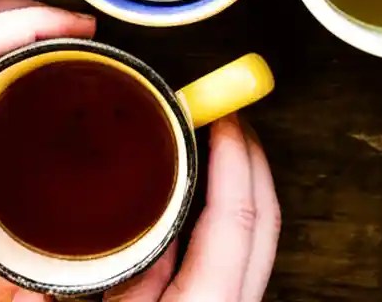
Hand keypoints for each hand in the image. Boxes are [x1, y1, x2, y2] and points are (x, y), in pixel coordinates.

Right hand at [89, 114, 278, 301]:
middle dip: (250, 158)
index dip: (233, 158)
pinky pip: (244, 250)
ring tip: (221, 143)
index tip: (223, 116)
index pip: (236, 217)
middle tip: (229, 115)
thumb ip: (117, 268)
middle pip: (264, 218)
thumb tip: (122, 213)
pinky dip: (233, 213)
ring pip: (261, 232)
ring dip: (247, 182)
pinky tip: (207, 196)